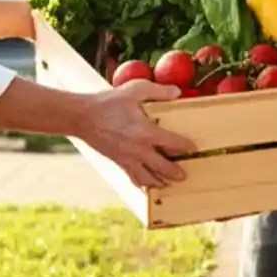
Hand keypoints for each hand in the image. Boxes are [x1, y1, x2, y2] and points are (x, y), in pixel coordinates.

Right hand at [80, 80, 195, 188]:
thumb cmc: (108, 102)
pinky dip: (142, 184)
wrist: (83, 117)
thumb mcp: (134, 90)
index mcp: (146, 132)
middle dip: (176, 172)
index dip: (185, 147)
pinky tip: (146, 185)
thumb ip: (158, 91)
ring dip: (160, 182)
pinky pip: (133, 178)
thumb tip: (177, 92)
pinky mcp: (119, 162)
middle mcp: (139, 150)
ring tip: (168, 183)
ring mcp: (128, 159)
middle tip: (184, 174)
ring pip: (148, 178)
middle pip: (163, 167)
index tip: (193, 148)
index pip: (173, 143)